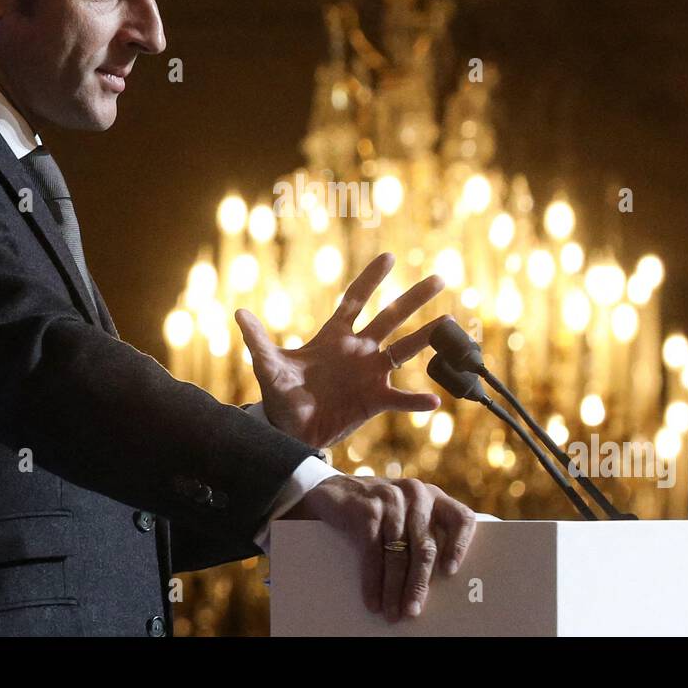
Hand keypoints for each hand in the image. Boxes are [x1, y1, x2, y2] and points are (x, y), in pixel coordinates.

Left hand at [235, 252, 449, 447]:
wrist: (291, 430)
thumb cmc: (281, 394)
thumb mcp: (269, 366)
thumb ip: (258, 340)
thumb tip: (239, 313)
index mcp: (334, 336)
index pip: (355, 300)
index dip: (371, 279)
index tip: (389, 258)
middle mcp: (358, 350)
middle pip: (390, 318)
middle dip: (413, 298)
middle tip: (439, 278)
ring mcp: (369, 374)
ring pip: (404, 351)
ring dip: (425, 338)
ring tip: (448, 325)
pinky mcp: (374, 400)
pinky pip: (400, 399)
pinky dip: (415, 401)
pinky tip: (433, 401)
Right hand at [286, 475, 476, 620]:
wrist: (332, 491)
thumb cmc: (377, 511)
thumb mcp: (405, 513)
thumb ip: (422, 533)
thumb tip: (436, 584)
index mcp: (433, 497)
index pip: (461, 518)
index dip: (460, 546)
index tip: (451, 573)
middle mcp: (416, 495)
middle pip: (425, 547)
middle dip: (419, 584)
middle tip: (413, 610)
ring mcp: (391, 500)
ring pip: (398, 554)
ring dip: (394, 589)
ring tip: (392, 612)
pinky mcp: (367, 510)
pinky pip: (373, 553)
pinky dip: (373, 581)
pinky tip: (373, 599)